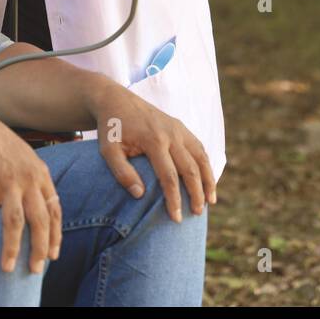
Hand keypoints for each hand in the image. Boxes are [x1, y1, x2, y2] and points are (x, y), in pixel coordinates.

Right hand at [0, 106, 61, 272]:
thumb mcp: (25, 159)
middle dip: (39, 248)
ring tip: (7, 268)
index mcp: (40, 175)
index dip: (55, 235)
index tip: (53, 255)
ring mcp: (7, 181)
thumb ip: (35, 180)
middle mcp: (28, 179)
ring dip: (11, 247)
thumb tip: (41, 206)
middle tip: (35, 270)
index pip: (54, 210)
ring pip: (14, 221)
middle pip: (39, 219)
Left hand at [85, 79, 214, 221]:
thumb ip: (122, 172)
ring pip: (201, 157)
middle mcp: (171, 134)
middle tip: (197, 214)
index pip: (169, 176)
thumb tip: (139, 195)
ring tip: (210, 201)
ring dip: (208, 180)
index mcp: (154, 140)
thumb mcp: (108, 151)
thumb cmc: (111, 129)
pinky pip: (199, 147)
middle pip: (191, 169)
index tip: (176, 218)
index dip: (174, 199)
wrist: (116, 100)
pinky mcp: (181, 127)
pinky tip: (208, 180)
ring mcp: (179, 129)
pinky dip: (206, 165)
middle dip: (196, 194)